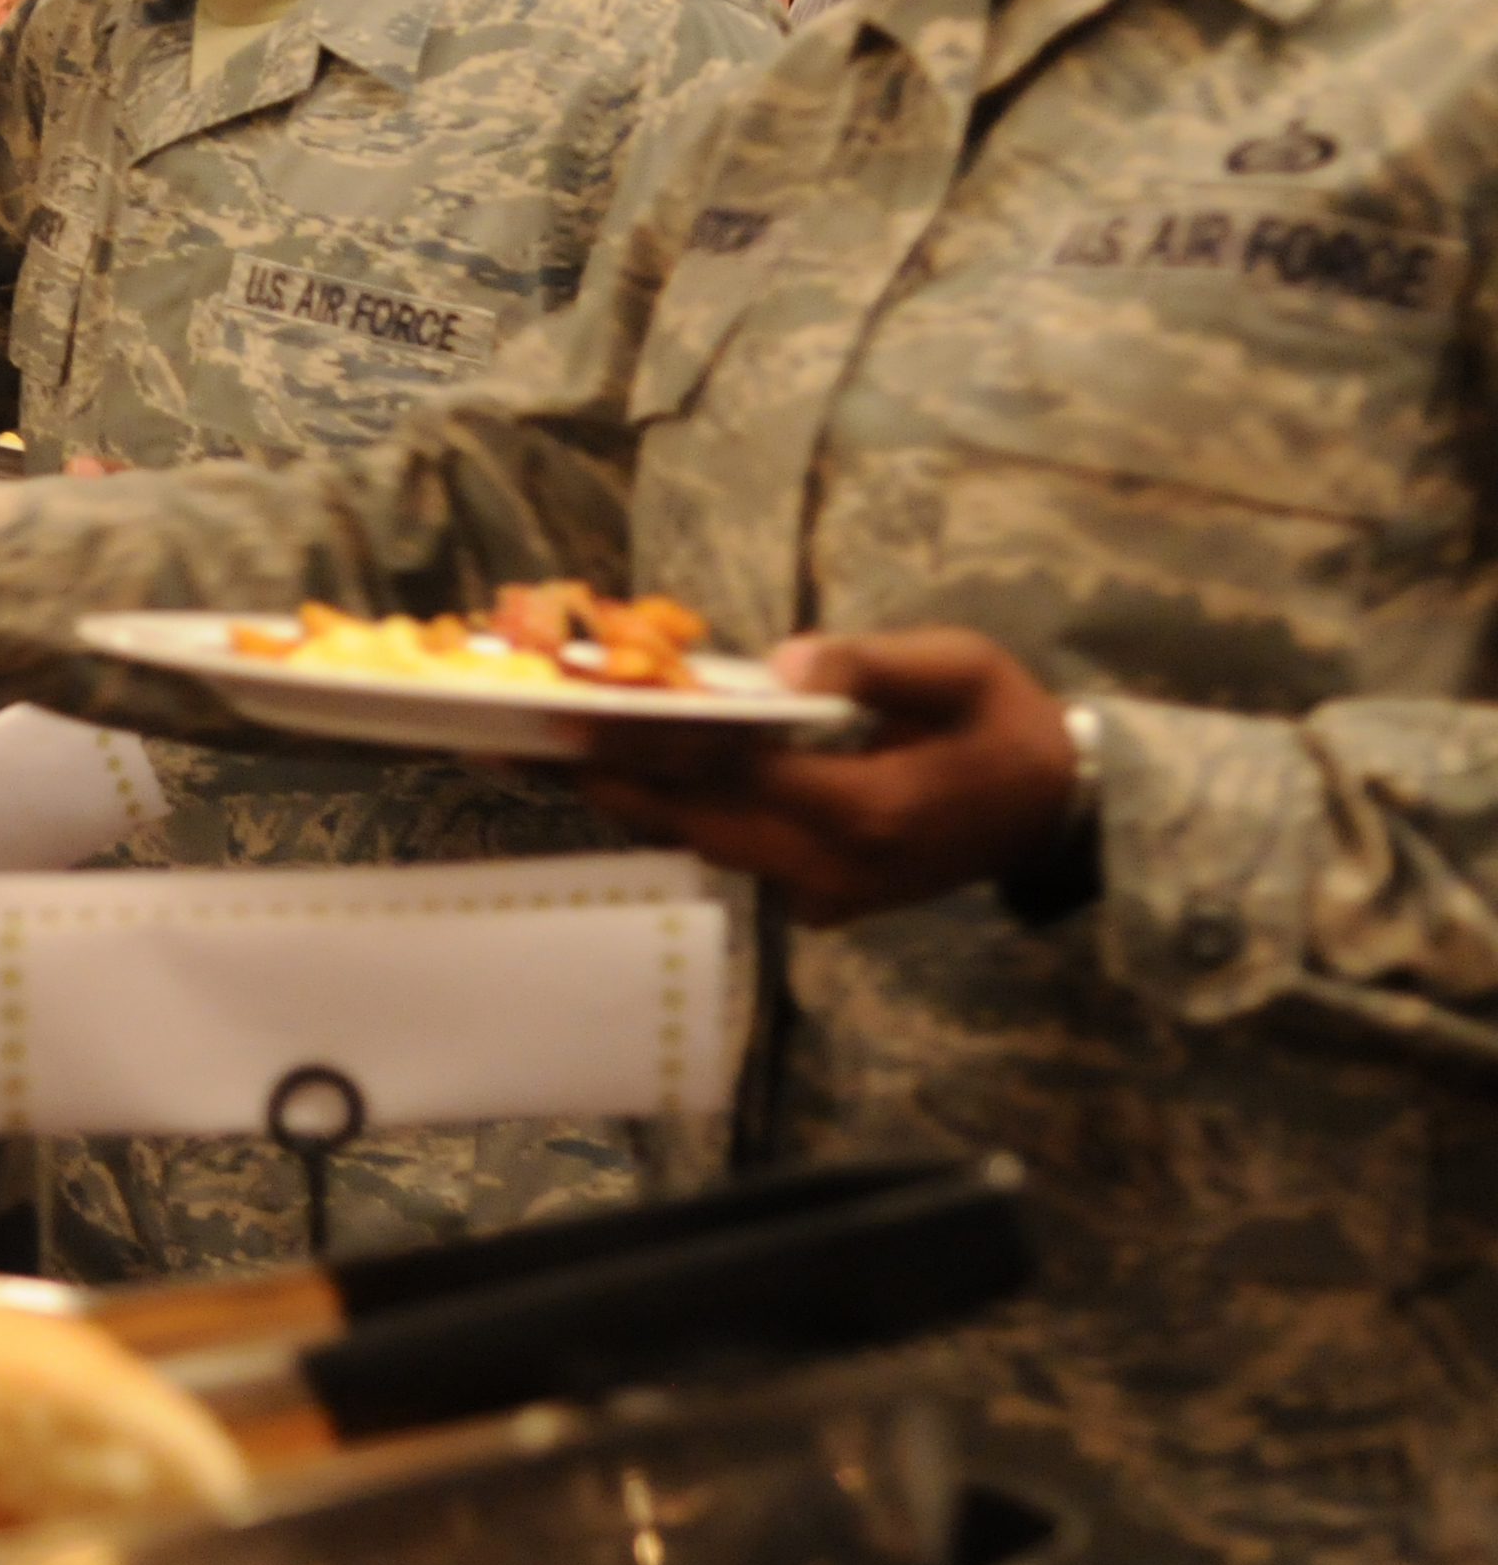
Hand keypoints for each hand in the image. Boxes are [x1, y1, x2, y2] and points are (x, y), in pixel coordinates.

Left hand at [573, 628, 1081, 925]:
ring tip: (546, 754)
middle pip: (694, 824)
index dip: (649, 749)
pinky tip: (628, 775)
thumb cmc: (1005, 723)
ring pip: (704, 844)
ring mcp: (823, 895)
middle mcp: (833, 868)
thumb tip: (787, 662)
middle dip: (605, 782)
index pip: (734, 778)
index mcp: (869, 812)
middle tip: (510, 744)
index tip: (573, 721)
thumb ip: (873, 665)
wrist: (1054, 812)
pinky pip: (732, 854)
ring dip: (630, 798)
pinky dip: (681, 814)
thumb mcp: (960, 668)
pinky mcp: (819, 902)